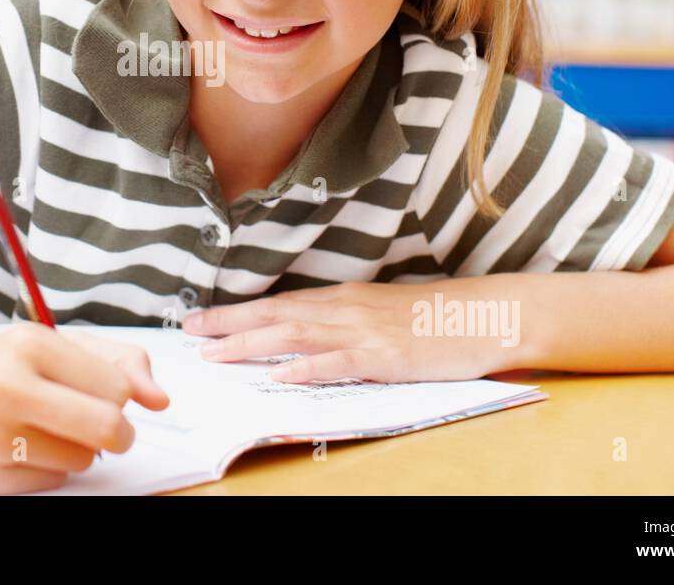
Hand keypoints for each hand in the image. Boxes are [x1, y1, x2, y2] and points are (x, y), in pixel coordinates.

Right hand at [0, 324, 168, 494]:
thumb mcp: (50, 345)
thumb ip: (117, 362)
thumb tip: (160, 400)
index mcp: (29, 345)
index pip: (116, 386)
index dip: (119, 395)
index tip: (102, 393)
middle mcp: (7, 388)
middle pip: (107, 428)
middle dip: (119, 433)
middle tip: (106, 429)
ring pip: (84, 460)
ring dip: (78, 449)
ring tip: (44, 428)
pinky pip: (52, 481)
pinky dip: (47, 466)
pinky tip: (20, 445)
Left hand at [181, 281, 520, 383]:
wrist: (484, 315)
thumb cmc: (434, 317)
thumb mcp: (379, 312)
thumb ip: (343, 320)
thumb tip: (305, 331)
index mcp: (343, 298)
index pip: (279, 304)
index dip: (237, 313)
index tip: (201, 320)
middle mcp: (345, 308)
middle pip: (276, 314)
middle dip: (229, 323)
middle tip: (190, 333)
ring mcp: (363, 331)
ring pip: (295, 334)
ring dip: (252, 343)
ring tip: (216, 353)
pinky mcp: (385, 356)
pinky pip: (339, 363)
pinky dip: (307, 368)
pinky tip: (281, 375)